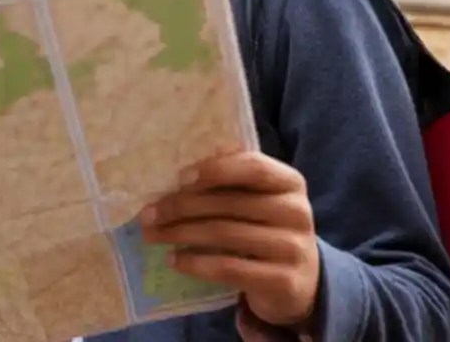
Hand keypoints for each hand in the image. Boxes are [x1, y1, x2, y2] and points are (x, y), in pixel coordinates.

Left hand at [139, 151, 319, 327]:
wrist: (301, 282)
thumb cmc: (269, 230)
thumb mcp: (261, 201)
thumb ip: (234, 183)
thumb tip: (181, 172)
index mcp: (290, 183)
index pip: (253, 167)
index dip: (215, 170)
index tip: (179, 178)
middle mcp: (296, 212)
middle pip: (230, 203)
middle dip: (182, 207)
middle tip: (148, 213)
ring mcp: (292, 248)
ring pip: (224, 234)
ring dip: (180, 234)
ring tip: (152, 235)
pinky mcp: (282, 280)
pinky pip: (229, 268)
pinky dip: (195, 264)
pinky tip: (174, 260)